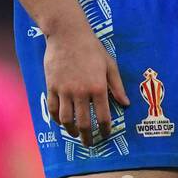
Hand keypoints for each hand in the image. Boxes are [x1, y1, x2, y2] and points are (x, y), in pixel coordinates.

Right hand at [43, 18, 129, 147]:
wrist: (67, 34)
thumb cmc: (91, 48)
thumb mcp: (110, 65)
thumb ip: (117, 86)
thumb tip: (125, 104)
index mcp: (98, 88)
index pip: (103, 117)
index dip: (105, 129)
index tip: (105, 135)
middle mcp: (81, 92)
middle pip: (84, 123)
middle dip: (88, 136)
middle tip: (90, 143)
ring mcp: (64, 90)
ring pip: (66, 119)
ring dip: (71, 130)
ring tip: (75, 134)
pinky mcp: (51, 86)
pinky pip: (53, 108)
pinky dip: (56, 119)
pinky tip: (61, 122)